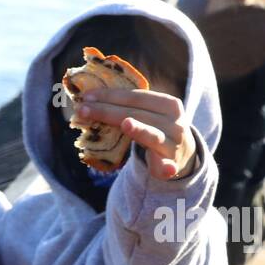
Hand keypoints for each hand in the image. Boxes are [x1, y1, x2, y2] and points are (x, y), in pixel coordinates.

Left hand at [78, 89, 196, 180]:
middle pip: (137, 114)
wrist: (182, 155)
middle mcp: (173, 121)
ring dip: (138, 130)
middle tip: (83, 110)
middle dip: (108, 111)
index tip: (87, 95)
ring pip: (152, 135)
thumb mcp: (149, 116)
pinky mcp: (170, 165)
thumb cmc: (156, 130)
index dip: (111, 95)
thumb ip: (128, 108)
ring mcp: (172, 143)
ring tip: (127, 124)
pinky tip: (167, 169)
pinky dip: (168, 167)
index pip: (136, 97)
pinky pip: (168, 166)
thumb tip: (90, 100)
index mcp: (168, 104)